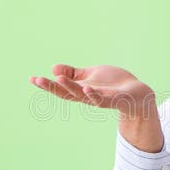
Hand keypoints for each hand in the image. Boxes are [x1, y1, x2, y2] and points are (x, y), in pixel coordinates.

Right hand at [31, 64, 154, 117]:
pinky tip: (86, 88)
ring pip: (82, 95)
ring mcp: (101, 99)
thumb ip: (74, 73)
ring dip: (70, 88)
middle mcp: (88, 96)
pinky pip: (103, 99)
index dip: (46, 84)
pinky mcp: (115, 100)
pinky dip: (94, 95)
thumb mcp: (91, 75)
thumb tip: (53, 69)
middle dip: (52, 87)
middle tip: (37, 79)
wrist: (138, 94)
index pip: (61, 88)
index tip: (31, 78)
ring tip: (58, 79)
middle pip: (67, 93)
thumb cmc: (114, 85)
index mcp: (81, 90)